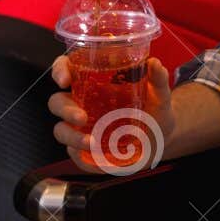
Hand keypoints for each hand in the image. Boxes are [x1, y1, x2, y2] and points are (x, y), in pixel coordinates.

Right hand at [48, 54, 175, 172]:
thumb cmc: (154, 110)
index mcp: (93, 81)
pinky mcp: (86, 150)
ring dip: (71, 136)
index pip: (66, 68)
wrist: (162, 138)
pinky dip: (79, 157)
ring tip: (91, 143)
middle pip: (57, 102)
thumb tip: (155, 63)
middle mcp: (82, 103)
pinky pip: (74, 155)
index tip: (65, 80)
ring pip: (61, 130)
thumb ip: (157, 79)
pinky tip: (93, 157)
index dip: (59, 71)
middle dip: (65, 109)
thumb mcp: (159, 94)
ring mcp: (81, 128)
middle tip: (82, 117)